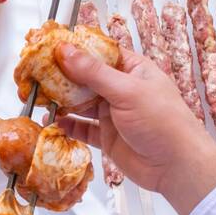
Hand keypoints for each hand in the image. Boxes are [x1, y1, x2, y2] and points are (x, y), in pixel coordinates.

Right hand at [53, 43, 215, 214]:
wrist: (176, 166)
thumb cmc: (162, 121)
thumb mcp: (126, 90)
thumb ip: (93, 72)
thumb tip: (65, 51)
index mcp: (133, 70)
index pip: (100, 54)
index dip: (76, 51)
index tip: (51, 49)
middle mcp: (122, 90)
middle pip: (86, 79)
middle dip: (63, 78)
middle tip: (39, 76)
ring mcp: (113, 114)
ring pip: (81, 104)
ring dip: (63, 103)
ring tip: (42, 100)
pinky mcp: (107, 137)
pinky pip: (82, 128)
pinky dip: (68, 126)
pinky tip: (55, 123)